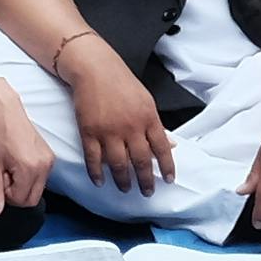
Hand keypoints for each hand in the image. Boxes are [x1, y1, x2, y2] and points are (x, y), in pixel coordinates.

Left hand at [0, 83, 53, 211]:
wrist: (6, 113)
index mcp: (30, 169)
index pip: (21, 200)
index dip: (7, 194)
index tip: (1, 179)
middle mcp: (44, 166)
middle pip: (32, 199)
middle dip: (17, 193)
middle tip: (6, 175)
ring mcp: (49, 161)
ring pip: (37, 190)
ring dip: (23, 185)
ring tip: (12, 167)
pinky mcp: (50, 157)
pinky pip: (41, 178)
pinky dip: (30, 177)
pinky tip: (19, 163)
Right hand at [61, 39, 174, 193]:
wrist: (94, 69)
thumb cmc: (120, 82)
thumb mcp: (146, 100)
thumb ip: (156, 125)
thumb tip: (171, 144)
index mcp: (148, 118)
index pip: (162, 148)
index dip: (167, 167)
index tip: (170, 179)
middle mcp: (131, 127)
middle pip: (141, 161)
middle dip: (146, 180)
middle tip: (147, 192)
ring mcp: (109, 131)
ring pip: (118, 164)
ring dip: (123, 181)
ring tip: (125, 189)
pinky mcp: (89, 132)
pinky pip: (94, 159)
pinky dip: (97, 173)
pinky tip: (100, 181)